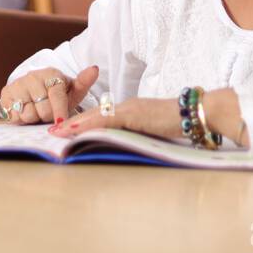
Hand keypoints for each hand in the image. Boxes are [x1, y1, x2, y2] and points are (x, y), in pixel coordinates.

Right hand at [0, 66, 98, 123]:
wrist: (33, 93)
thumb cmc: (57, 95)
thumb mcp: (72, 91)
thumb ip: (83, 82)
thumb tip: (94, 69)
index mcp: (51, 74)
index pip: (56, 96)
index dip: (60, 111)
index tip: (61, 121)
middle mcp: (33, 76)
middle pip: (43, 109)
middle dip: (47, 116)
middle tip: (47, 113)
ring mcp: (18, 84)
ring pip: (28, 114)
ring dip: (33, 118)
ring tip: (36, 111)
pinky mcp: (6, 93)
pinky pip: (14, 115)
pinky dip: (20, 118)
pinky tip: (25, 111)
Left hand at [51, 97, 182, 138]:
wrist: (200, 111)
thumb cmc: (181, 123)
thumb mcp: (155, 131)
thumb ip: (140, 135)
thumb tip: (126, 145)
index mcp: (131, 111)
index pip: (102, 117)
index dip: (83, 123)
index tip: (65, 131)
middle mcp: (128, 107)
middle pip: (95, 115)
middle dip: (73, 124)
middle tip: (52, 133)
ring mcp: (131, 109)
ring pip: (98, 116)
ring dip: (77, 125)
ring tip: (58, 133)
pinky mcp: (136, 114)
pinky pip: (109, 119)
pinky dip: (92, 124)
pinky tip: (80, 129)